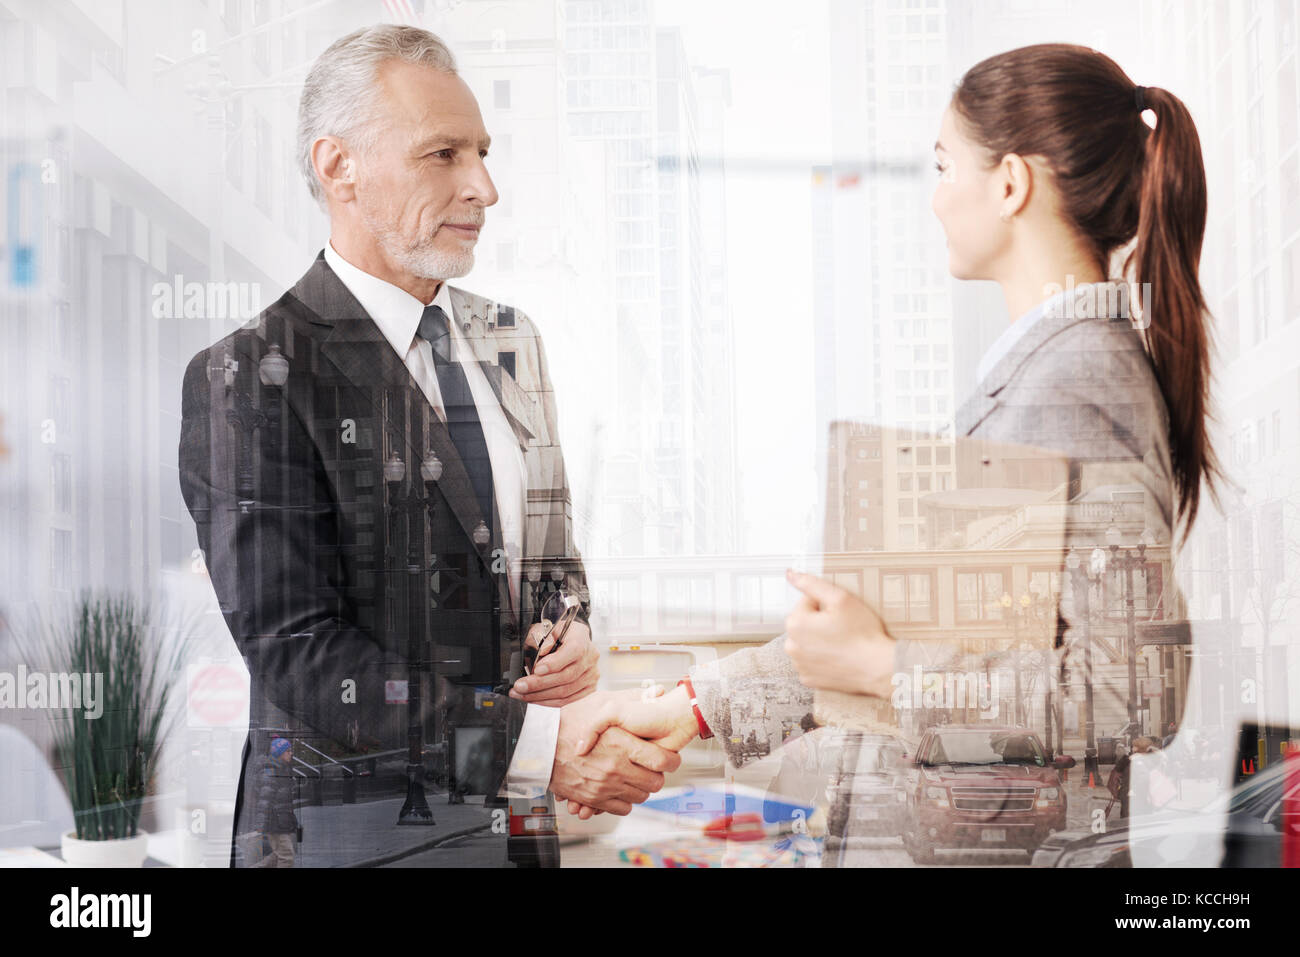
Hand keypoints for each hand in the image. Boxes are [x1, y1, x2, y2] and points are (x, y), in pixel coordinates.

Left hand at [509, 619, 598, 705]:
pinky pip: (567, 701)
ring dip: (540, 695)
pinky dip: (548, 702)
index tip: (535, 669)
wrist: (567, 641)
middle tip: (520, 686)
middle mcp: (590, 656)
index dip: (554, 663)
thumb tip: (542, 652)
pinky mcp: (587, 689)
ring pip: (566, 691)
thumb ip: (541, 638)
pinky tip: (533, 698)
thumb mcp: (544, 628)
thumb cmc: (554, 635)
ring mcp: (591, 675)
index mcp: (580, 636)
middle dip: (539, 683)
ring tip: (521, 694)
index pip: (573, 651)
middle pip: (567, 676)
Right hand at [549, 691, 681, 814]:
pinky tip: (621, 787)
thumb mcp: (601, 702)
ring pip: (640, 796)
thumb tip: (657, 692)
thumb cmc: (570, 721)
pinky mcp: (594, 798)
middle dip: (657, 775)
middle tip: (652, 768)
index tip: (670, 758)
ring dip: (641, 788)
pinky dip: (625, 800)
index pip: (663, 760)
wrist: (540, 744)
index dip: (672, 760)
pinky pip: (622, 808)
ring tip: (636, 776)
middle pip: (655, 782)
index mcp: (622, 743)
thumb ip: (630, 698)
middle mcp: (616, 767)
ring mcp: (605, 785)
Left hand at [784, 568, 895, 697]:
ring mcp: (799, 665)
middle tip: (842, 628)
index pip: (806, 602)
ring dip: (818, 640)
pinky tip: (837, 657)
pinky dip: (820, 658)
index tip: (840, 614)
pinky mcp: (809, 679)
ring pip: (806, 643)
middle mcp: (791, 646)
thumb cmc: (861, 632)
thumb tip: (790, 574)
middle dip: (819, 622)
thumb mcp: (840, 598)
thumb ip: (812, 584)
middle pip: (804, 623)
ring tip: (841, 643)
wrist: (877, 667)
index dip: (825, 605)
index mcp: (795, 623)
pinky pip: (811, 662)